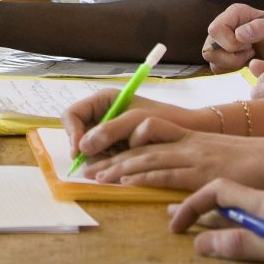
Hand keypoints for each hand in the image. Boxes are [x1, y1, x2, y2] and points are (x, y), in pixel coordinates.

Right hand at [60, 91, 206, 170]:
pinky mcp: (117, 147)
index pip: (72, 115)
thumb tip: (82, 147)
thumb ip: (108, 131)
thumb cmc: (166, 119)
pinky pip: (102, 157)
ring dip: (99, 156)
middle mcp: (102, 115)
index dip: (72, 133)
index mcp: (103, 101)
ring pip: (88, 149)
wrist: (191, 131)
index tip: (80, 151)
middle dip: (85, 148)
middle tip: (99, 160)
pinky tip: (124, 162)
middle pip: (77, 134)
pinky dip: (109, 162)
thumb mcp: (135, 121)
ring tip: (120, 157)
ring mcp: (109, 132)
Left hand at [93, 117, 263, 192]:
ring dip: (119, 168)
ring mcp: (196, 156)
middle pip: (141, 147)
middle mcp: (190, 144)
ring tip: (97, 176)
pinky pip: (166, 173)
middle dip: (112, 158)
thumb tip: (172, 210)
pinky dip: (142, 177)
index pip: (149, 138)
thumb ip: (196, 179)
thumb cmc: (261, 167)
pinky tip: (125, 182)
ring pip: (148, 158)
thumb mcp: (223, 167)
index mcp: (194, 139)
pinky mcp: (203, 172)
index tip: (101, 157)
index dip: (123, 147)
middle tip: (87, 168)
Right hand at [167, 178, 263, 263]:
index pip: (216, 194)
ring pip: (243, 202)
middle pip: (226, 195)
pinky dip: (241, 216)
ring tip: (201, 222)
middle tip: (174, 215)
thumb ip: (243, 245)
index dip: (192, 206)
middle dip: (198, 205)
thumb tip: (203, 245)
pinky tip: (243, 226)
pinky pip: (260, 209)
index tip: (177, 226)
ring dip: (218, 211)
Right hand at [203, 3, 263, 69]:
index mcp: (236, 13)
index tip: (251, 46)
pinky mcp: (221, 56)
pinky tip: (245, 64)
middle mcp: (225, 25)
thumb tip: (238, 34)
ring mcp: (221, 41)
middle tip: (251, 53)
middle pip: (210, 45)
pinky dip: (230, 70)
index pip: (216, 29)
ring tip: (250, 58)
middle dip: (231, 56)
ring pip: (210, 57)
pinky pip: (215, 67)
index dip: (231, 42)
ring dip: (231, 64)